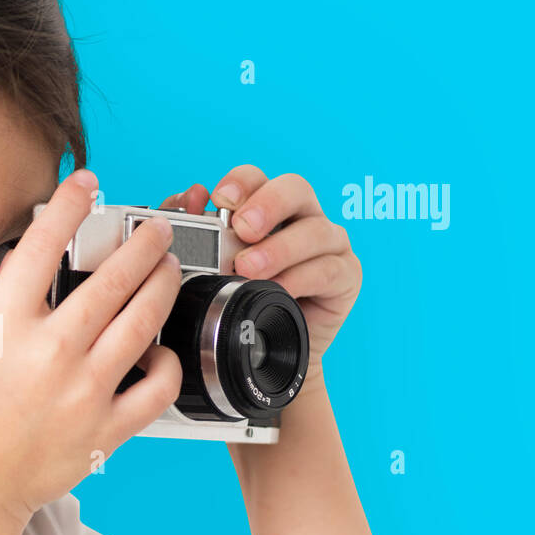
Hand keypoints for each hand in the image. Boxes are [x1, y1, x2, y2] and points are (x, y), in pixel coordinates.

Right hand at [0, 171, 182, 528]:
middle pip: (113, 277)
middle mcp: (49, 351)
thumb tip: (6, 275)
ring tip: (167, 271)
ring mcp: (83, 390)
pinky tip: (159, 349)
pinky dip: (164, 362)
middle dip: (142, 241)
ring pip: (143, 320)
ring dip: (162, 286)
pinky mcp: (105, 428)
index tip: (86, 184)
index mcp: (4, 324)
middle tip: (154, 228)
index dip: (70, 203)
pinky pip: (155, 387)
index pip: (43, 244)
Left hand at [159, 167, 360, 387]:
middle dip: (267, 204)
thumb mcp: (207, 268)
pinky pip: (329, 269)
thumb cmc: (233, 305)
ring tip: (249, 269)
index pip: (256, 178)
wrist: (263, 355)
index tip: (220, 199)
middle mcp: (300, 218)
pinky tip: (279, 290)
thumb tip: (188, 198)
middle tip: (242, 229)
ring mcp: (328, 243)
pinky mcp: (346, 275)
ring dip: (279, 248)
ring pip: (315, 230)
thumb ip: (195, 229)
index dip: (240, 182)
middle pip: (295, 188)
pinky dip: (301, 278)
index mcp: (264, 208)